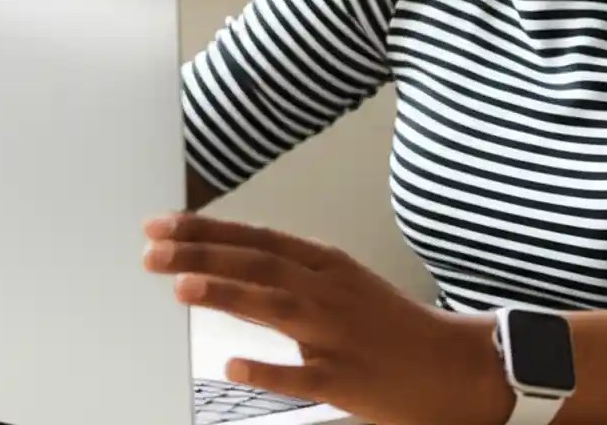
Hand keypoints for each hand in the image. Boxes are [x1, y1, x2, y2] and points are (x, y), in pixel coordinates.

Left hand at [142, 213, 504, 424]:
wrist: (455, 368)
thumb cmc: (391, 326)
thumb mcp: (342, 282)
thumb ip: (287, 272)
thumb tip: (225, 260)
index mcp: (327, 265)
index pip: (256, 238)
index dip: (206, 229)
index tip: (162, 225)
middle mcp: (328, 292)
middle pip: (256, 264)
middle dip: (200, 253)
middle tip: (151, 249)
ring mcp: (336, 335)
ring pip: (273, 306)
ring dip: (226, 293)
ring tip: (179, 285)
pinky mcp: (344, 380)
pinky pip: (300, 375)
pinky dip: (267, 369)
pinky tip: (232, 364)